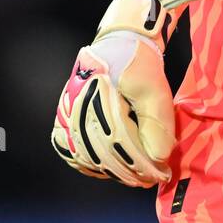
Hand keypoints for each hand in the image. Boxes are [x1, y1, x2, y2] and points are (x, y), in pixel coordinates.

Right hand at [50, 0, 175, 186]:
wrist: (119, 43)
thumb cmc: (138, 64)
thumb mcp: (155, 88)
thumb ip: (157, 122)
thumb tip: (157, 158)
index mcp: (99, 94)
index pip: (119, 141)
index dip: (140, 162)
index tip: (158, 173)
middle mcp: (76, 104)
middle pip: (100, 151)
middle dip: (127, 171)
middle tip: (149, 179)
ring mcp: (66, 110)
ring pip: (83, 154)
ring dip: (108, 170)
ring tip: (131, 176)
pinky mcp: (63, 114)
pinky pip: (68, 148)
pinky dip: (86, 163)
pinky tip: (105, 169)